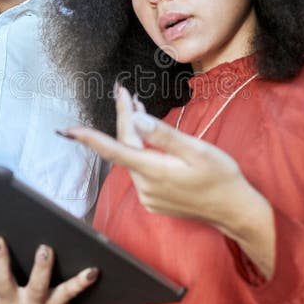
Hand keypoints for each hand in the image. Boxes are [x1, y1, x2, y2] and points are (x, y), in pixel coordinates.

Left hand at [66, 87, 275, 277]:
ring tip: (136, 107)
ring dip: (132, 134)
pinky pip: (141, 170)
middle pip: (125, 147)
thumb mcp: (197, 150)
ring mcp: (149, 196)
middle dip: (123, 118)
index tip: (68, 129)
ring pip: (132, 158)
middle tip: (123, 92)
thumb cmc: (221, 177)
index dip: (89, 138)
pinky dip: (141, 151)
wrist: (235, 211)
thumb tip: (136, 121)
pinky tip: (147, 137)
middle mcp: (146, 186)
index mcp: (154, 171)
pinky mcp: (154, 200)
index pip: (114, 150)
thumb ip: (164, 135)